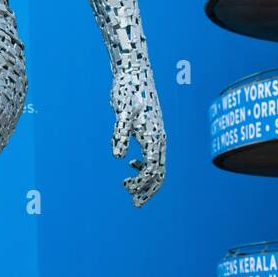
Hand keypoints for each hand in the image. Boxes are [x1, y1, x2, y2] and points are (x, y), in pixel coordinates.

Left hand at [110, 57, 164, 206]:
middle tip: (135, 204)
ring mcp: (156, 134)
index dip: (143, 186)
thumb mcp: (120, 114)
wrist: (134, 72)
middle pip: (159, 172)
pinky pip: (152, 153)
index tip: (129, 194)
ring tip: (128, 188)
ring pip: (156, 164)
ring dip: (145, 180)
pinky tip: (130, 164)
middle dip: (148, 190)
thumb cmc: (126, 91)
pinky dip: (143, 165)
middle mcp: (159, 138)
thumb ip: (120, 135)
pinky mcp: (150, 129)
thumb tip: (118, 157)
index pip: (153, 170)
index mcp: (154, 138)